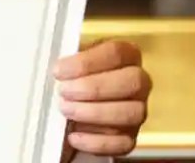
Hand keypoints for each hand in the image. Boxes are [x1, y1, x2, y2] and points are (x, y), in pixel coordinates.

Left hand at [54, 38, 150, 160]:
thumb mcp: (67, 65)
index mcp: (124, 55)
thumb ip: (67, 63)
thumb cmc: (68, 80)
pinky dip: (96, 141)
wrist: (67, 111)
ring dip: (94, 113)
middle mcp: (138, 82)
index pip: (116, 52)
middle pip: (132, 81)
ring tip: (66, 110)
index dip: (86, 62)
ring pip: (131, 113)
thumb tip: (56, 68)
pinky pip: (123, 143)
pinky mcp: (131, 137)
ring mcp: (137, 111)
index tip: (58, 71)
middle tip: (64, 92)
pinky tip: (74, 136)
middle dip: (94, 88)